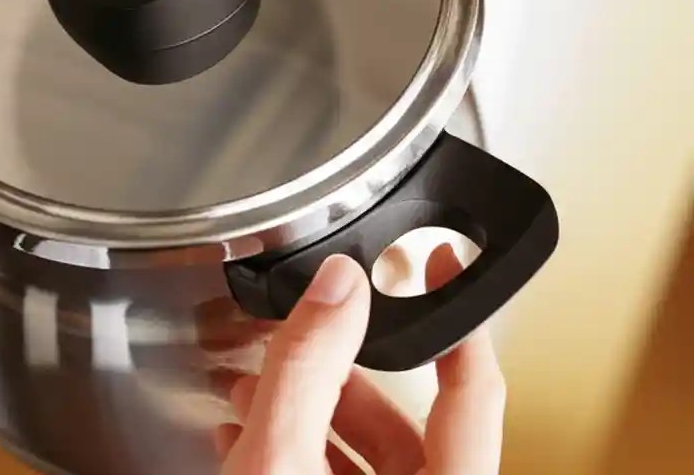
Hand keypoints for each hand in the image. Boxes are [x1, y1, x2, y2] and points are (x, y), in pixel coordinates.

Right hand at [216, 247, 504, 473]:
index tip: (440, 265)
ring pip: (366, 458)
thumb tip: (338, 286)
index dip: (460, 320)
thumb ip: (308, 370)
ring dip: (310, 413)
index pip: (475, 393)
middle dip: (345, 374)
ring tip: (256, 388)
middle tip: (312, 337)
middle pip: (407, 425)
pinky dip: (296, 450)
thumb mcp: (280, 458)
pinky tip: (246, 434)